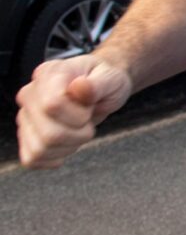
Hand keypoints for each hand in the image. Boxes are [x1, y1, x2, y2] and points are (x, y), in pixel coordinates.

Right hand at [16, 56, 132, 168]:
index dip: (78, 115)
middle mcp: (29, 95)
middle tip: (88, 120)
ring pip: (40, 149)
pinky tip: (68, 144)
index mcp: (47, 75)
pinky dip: (54, 157)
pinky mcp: (27, 135)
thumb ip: (98, 84)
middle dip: (79, 134)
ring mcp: (25, 116)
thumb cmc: (105, 81)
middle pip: (48, 134)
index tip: (90, 108)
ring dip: (69, 147)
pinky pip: (32, 158)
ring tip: (79, 131)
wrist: (101, 87)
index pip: (52, 105)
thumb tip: (80, 87)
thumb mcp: (111, 78)